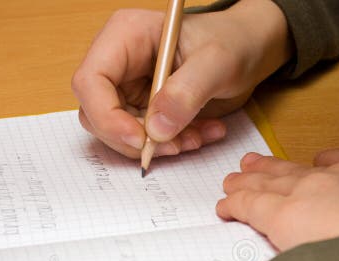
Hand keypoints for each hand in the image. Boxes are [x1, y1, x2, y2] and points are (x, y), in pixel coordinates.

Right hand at [72, 0, 291, 157]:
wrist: (247, 51)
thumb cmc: (232, 42)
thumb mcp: (217, 62)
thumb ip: (187, 92)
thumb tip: (155, 128)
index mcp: (125, 36)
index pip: (90, 81)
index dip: (107, 116)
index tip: (141, 139)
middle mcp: (119, 63)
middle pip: (98, 113)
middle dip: (135, 139)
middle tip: (176, 145)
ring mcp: (128, 88)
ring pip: (119, 133)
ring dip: (158, 146)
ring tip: (197, 137)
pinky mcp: (142, 109)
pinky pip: (143, 139)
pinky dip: (170, 145)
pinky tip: (200, 134)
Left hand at [217, 150, 338, 250]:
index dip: (327, 167)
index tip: (316, 166)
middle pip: (300, 172)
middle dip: (277, 171)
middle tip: (255, 169)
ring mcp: (309, 196)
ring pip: (271, 186)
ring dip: (251, 184)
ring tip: (233, 184)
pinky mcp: (282, 219)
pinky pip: (249, 207)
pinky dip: (235, 205)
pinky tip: (225, 207)